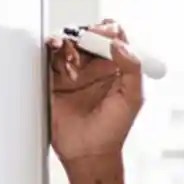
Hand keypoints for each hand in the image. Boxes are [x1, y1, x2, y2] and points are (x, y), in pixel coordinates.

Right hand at [46, 19, 143, 163]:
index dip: (109, 31)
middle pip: (89, 36)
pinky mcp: (54, 80)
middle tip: (86, 38)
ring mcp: (74, 72)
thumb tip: (119, 44)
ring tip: (72, 50)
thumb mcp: (133, 98)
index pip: (114, 37)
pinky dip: (52, 50)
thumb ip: (132, 68)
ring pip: (68, 44)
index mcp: (117, 68)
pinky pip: (51, 58)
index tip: (104, 34)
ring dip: (69, 40)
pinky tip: (56, 51)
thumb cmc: (113, 129)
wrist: (88, 152)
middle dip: (86, 32)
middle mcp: (95, 67)